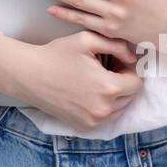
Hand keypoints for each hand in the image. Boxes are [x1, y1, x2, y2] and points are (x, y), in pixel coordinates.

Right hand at [18, 32, 143, 131]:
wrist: (29, 75)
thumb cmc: (56, 55)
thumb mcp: (87, 40)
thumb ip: (117, 45)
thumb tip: (132, 58)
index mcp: (107, 87)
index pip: (136, 83)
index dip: (127, 71)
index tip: (113, 64)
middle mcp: (103, 109)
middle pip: (129, 97)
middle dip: (121, 83)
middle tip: (103, 70)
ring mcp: (93, 121)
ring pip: (119, 109)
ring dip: (113, 97)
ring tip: (94, 81)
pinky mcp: (84, 127)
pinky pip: (104, 118)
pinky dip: (101, 107)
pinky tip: (86, 93)